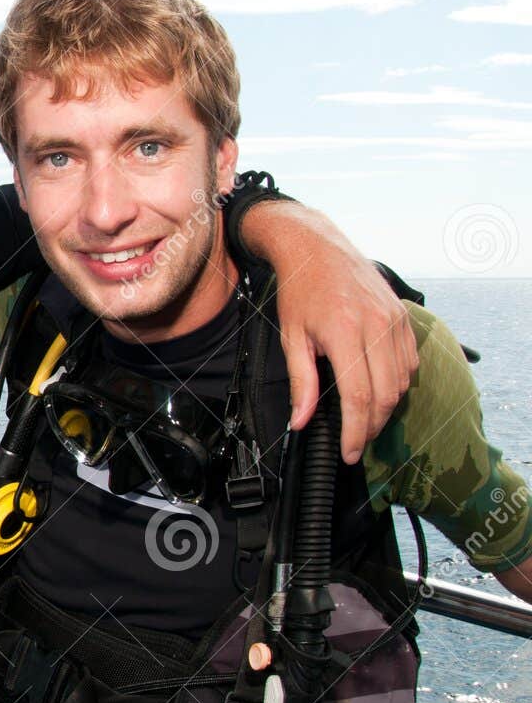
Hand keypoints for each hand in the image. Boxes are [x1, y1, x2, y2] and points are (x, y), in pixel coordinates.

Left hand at [248, 200, 418, 461]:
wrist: (318, 249)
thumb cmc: (300, 292)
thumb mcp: (291, 337)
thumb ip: (300, 382)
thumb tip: (300, 422)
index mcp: (345, 332)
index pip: (360, 397)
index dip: (357, 432)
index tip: (350, 453)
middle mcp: (377, 326)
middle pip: (386, 395)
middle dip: (373, 427)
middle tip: (357, 443)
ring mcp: (395, 320)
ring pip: (402, 381)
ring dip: (386, 407)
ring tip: (365, 419)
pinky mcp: (404, 316)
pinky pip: (410, 362)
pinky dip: (398, 383)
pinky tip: (379, 389)